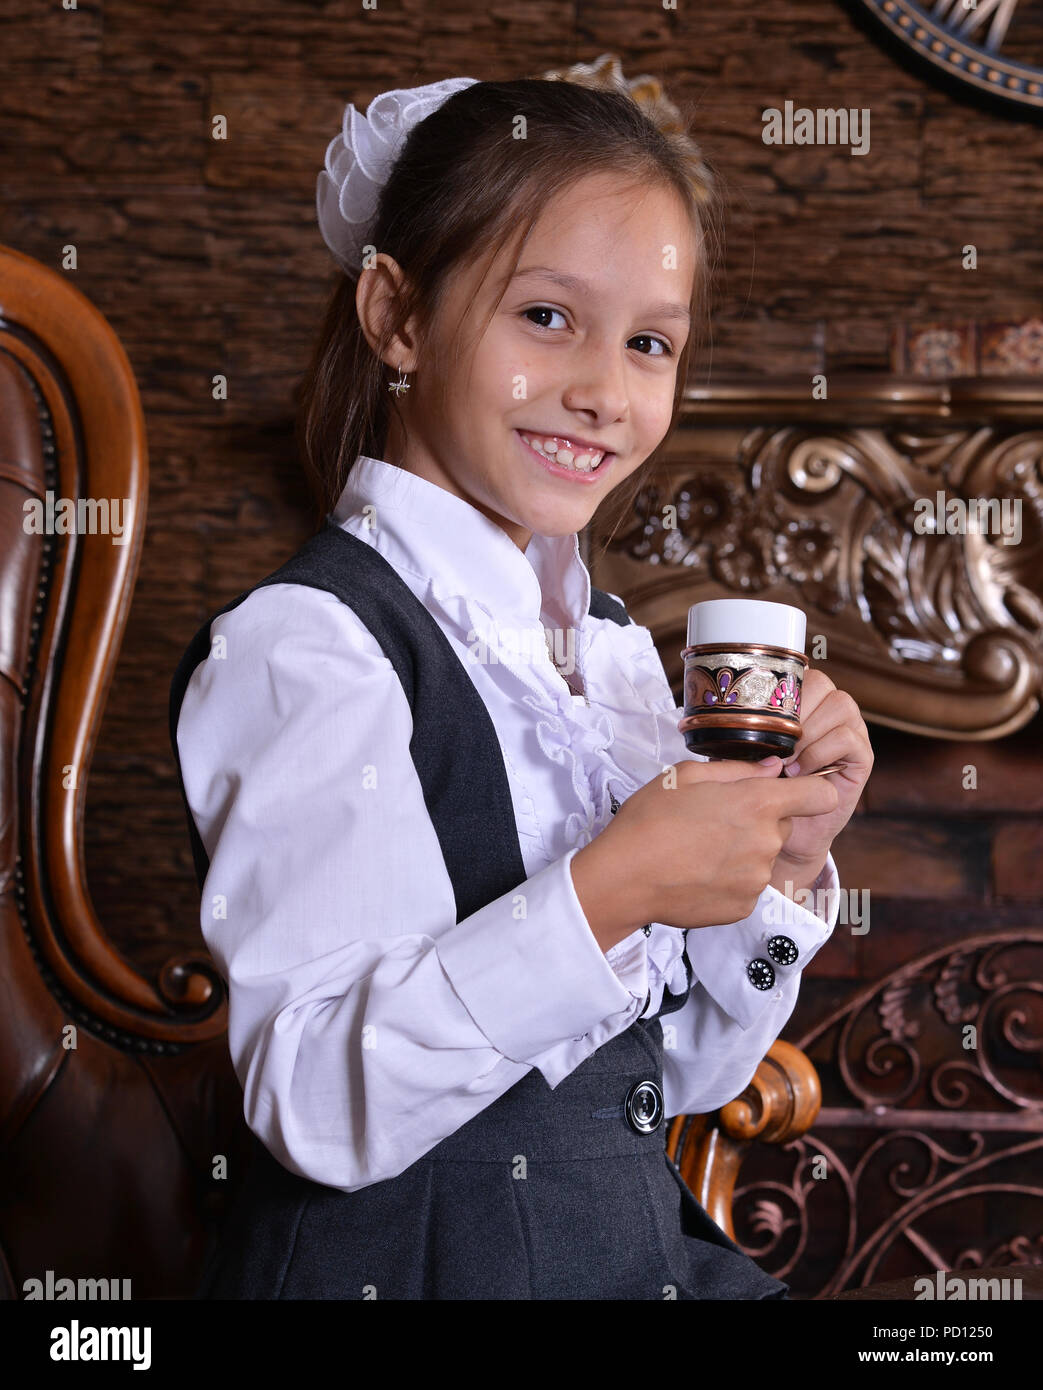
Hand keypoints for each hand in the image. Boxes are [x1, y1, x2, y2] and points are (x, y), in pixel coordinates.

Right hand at [572, 756, 839, 943]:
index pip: (822, 794)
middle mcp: (767, 842)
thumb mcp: (685, 775)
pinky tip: (698, 872)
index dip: (812, 790)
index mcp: (759, 803)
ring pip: (764, 855)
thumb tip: (773, 767)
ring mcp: (758, 879)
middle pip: (785, 824)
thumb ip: (738, 769)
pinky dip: (731, 879)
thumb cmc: (649, 819)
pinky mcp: (745, 906)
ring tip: (700, 848)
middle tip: (717, 819)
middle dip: (761, 819)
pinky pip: (749, 885)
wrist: (624, 878)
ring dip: (743, 850)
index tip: (794, 791)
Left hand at [759, 669, 873, 873]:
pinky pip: (847, 738)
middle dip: (793, 712)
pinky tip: (800, 772)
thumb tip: (724, 718)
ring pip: (840, 705)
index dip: (781, 687)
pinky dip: (819, 753)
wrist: (785, 833)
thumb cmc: (763, 789)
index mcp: (804, 702)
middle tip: (774, 744)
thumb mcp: (744, 754)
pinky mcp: (863, 757)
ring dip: (808, 733)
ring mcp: (851, 730)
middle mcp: (831, 710)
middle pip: (822, 683)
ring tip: (787, 761)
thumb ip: (741, 731)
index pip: (800, 672)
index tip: (759, 716)